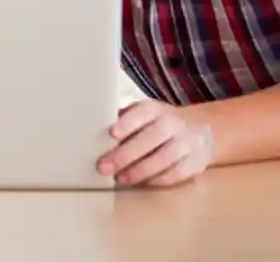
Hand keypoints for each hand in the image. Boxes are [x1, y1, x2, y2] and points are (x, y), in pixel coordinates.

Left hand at [97, 100, 212, 186]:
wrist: (201, 130)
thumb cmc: (157, 124)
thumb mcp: (141, 115)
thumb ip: (121, 122)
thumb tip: (90, 130)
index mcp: (155, 109)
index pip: (141, 113)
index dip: (127, 123)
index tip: (111, 133)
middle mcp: (173, 123)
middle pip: (151, 138)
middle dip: (126, 155)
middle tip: (104, 167)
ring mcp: (187, 143)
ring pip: (164, 158)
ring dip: (139, 171)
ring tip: (119, 178)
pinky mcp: (196, 162)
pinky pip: (176, 173)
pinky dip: (156, 180)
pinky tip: (140, 182)